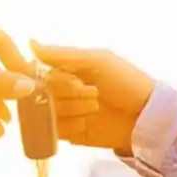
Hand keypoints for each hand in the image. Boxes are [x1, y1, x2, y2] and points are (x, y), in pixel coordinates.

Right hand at [30, 42, 155, 152]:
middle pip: (43, 95)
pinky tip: (88, 123)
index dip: (54, 79)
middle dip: (69, 95)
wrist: (146, 117)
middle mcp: (63, 91)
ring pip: (48, 113)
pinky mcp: (71, 133)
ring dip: (72, 110)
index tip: (75, 81)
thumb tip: (30, 43)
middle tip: (94, 94)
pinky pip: (55, 132)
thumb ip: (62, 55)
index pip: (42, 73)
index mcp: (68, 70)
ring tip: (96, 109)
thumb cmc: (127, 82)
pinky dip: (71, 126)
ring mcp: (67, 113)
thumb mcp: (97, 60)